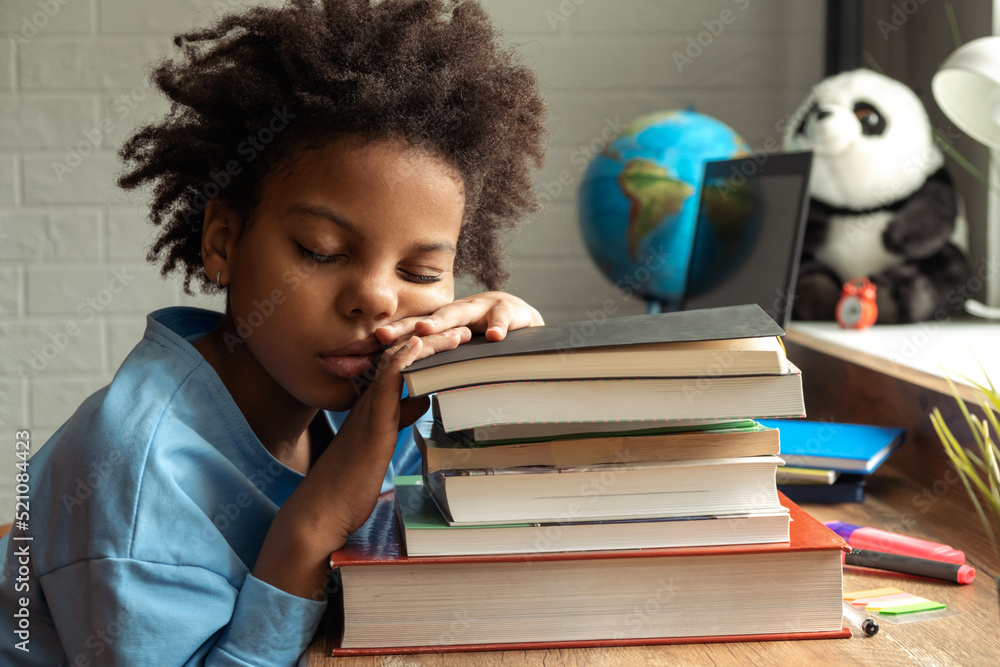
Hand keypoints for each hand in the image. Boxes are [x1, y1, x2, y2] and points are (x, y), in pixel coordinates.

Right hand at [252, 325, 470, 597]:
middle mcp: (368, 403)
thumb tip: (420, 401)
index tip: (454, 341)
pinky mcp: (370, 427)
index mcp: (373, 406)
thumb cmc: (349, 485)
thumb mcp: (380, 444)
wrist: (321, 512)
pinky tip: (418, 346)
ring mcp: (368, 412)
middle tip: (463, 331)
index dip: (428, 351)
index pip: (403, 368)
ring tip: (456, 333)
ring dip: (427, 346)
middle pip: (402, 360)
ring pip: (397, 366)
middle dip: (433, 343)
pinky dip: (402, 362)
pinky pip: (385, 386)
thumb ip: (399, 419)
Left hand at [375, 291, 543, 344]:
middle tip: (385, 335)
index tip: (371, 343)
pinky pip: (503, 319)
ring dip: (441, 321)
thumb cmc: (487, 334)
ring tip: (426, 330)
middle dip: (404, 326)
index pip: (416, 328)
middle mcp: (460, 311)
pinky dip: (499, 326)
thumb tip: (408, 386)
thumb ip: (440, 358)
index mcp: (447, 321)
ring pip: (460, 313)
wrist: (524, 315)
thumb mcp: (463, 346)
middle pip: (427, 318)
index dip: (395, 335)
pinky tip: (495, 336)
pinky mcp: (510, 311)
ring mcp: (483, 308)